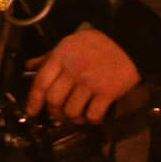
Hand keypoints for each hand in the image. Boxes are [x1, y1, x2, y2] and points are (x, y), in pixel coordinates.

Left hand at [25, 26, 143, 125]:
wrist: (130, 41)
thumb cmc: (99, 43)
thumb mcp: (70, 43)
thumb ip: (49, 56)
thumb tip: (30, 66)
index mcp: (62, 56)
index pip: (41, 82)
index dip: (33, 101)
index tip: (32, 111)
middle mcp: (74, 69)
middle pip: (54, 101)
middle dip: (54, 112)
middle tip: (59, 115)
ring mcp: (91, 82)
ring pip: (71, 111)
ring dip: (73, 119)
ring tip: (77, 116)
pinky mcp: (107, 92)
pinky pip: (92, 115)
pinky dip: (91, 120)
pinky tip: (92, 116)